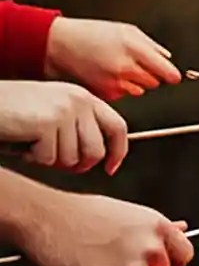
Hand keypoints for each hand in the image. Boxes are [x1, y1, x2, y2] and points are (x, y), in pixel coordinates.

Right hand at [0, 81, 127, 173]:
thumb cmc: (14, 113)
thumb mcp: (53, 115)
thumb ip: (77, 130)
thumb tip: (98, 160)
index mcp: (82, 96)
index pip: (117, 127)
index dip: (117, 151)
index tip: (110, 168)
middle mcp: (78, 100)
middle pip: (96, 150)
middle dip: (79, 165)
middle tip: (56, 162)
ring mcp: (65, 110)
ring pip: (73, 158)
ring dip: (51, 160)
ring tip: (33, 144)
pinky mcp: (48, 122)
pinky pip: (49, 158)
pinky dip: (34, 158)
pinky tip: (22, 143)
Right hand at [14, 190, 193, 265]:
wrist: (45, 217)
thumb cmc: (83, 213)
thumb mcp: (128, 214)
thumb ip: (156, 228)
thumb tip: (183, 229)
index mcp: (157, 227)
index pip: (185, 254)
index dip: (172, 260)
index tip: (160, 261)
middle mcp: (150, 247)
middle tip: (114, 255)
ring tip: (96, 257)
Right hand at [44, 17, 180, 100]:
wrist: (59, 44)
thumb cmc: (93, 34)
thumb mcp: (126, 30)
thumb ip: (151, 46)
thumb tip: (168, 60)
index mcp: (134, 48)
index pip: (167, 72)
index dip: (171, 75)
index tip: (173, 76)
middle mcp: (125, 67)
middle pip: (155, 82)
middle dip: (150, 75)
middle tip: (135, 64)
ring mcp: (115, 82)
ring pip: (140, 90)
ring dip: (135, 82)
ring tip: (117, 67)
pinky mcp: (105, 93)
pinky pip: (124, 94)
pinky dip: (120, 87)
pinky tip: (107, 74)